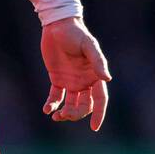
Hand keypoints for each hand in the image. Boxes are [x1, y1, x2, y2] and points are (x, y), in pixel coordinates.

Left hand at [41, 17, 110, 131]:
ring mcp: (71, 81)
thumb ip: (98, 62)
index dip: (99, 114)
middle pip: (84, 105)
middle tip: (65, 115)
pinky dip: (52, 105)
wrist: (57, 26)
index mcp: (95, 75)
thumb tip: (108, 79)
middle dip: (76, 114)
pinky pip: (56, 97)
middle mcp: (85, 81)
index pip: (100, 99)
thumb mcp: (88, 46)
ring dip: (64, 113)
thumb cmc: (76, 34)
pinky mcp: (57, 79)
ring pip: (70, 104)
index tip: (94, 127)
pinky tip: (47, 109)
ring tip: (55, 115)